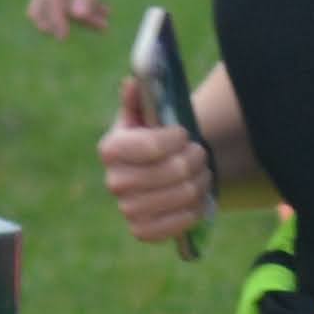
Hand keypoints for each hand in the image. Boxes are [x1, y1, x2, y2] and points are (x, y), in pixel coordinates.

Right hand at [30, 0, 125, 37]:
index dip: (55, 17)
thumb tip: (77, 16)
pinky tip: (101, 12)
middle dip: (68, 20)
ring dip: (77, 17)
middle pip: (44, 3)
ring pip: (53, 6)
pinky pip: (59, 2)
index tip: (63, 36)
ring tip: (105, 21)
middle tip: (101, 27)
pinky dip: (77, 9)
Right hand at [97, 73, 212, 243]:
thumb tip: (133, 82)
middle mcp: (114, 181)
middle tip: (200, 153)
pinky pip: (180, 222)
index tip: (183, 134)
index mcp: (111, 149)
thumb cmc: (157, 140)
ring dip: (202, 180)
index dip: (176, 139)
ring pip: (184, 193)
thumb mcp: (148, 116)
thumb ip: (140, 99)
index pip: (152, 146)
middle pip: (174, 170)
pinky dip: (196, 208)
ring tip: (202, 172)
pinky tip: (195, 197)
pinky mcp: (142, 231)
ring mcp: (127, 209)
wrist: (162, 174)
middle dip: (197, 158)